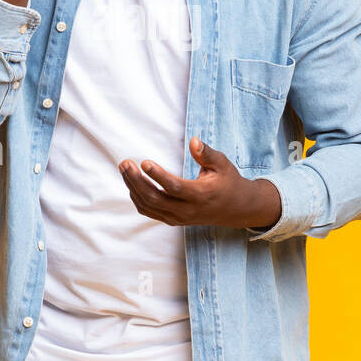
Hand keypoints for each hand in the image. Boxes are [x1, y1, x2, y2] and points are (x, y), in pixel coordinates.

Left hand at [118, 136, 282, 231]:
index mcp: (200, 195)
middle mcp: (187, 210)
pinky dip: (138, 198)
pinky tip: (132, 182)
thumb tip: (193, 141)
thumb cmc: (227, 182)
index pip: (174, 187)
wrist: (234, 209)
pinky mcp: (172, 220)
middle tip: (125, 163)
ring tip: (125, 168)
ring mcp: (178, 218)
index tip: (144, 162)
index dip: (158, 175)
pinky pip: (149, 211)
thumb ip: (207, 154)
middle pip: (155, 198)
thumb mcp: (222, 164)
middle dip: (136, 180)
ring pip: (149, 205)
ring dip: (133, 187)